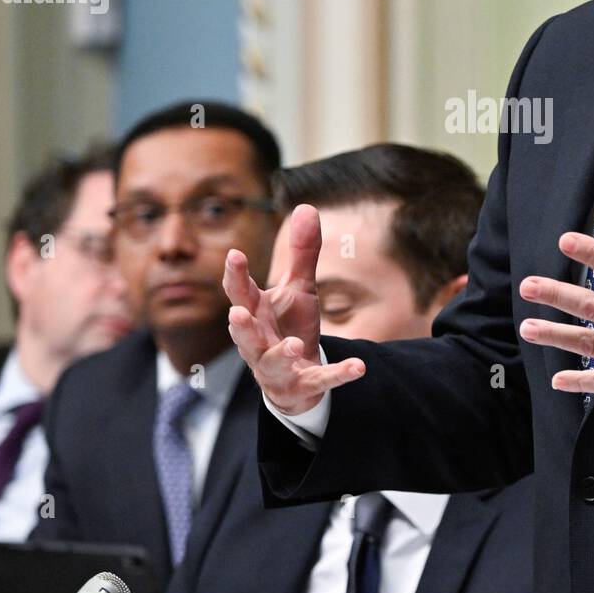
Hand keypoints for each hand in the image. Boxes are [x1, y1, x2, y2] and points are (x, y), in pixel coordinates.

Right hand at [223, 203, 364, 415]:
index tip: (235, 254)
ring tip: (292, 344)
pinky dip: (338, 375)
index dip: (236, 275)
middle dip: (240, 326)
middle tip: (237, 314)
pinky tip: (358, 367)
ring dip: (281, 353)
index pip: (241, 292)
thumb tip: (306, 206)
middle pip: (245, 334)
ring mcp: (277, 367)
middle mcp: (259, 341)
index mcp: (257, 313)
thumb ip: (302, 253)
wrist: (295, 379)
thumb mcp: (299, 289)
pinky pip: (319, 381)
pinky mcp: (302, 385)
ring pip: (272, 362)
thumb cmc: (289, 326)